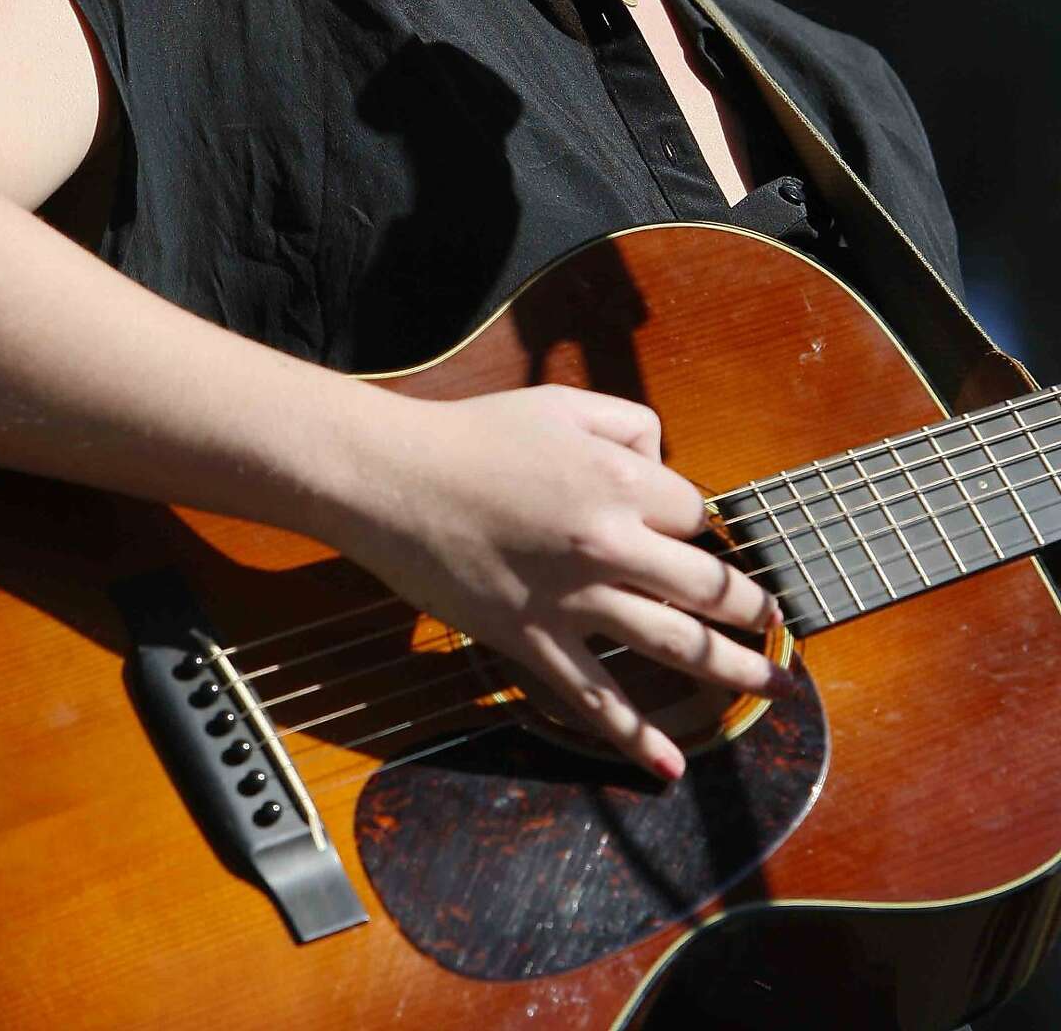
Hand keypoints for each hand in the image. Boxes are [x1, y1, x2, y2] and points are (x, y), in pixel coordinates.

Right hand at [331, 384, 788, 779]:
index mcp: (619, 479)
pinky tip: (672, 765)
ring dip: (733, 670)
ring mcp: (572, 598)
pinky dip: (635, 737)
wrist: (390, 477)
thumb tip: (664, 458)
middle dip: (753, 609)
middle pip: (708, 585)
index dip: (697, 525)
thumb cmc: (473, 434)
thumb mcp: (560, 403)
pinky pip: (594, 697)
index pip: (694, 513)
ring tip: (774, 687)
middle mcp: (609, 542)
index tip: (693, 539)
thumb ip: (627, 421)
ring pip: (673, 644)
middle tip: (777, 626)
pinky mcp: (531, 639)